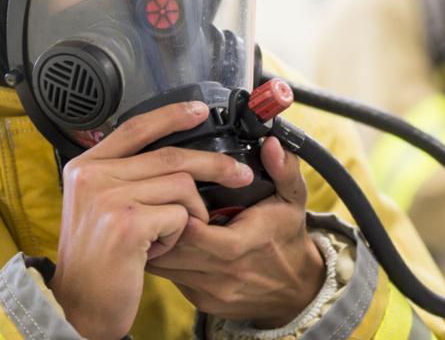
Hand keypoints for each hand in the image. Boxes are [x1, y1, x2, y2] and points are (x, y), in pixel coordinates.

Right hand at [49, 101, 254, 339]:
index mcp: (85, 166)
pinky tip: (157, 250)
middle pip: (170, 155)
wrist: (80, 305)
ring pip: (181, 185)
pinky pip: (179, 215)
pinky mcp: (129, 222)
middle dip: (213, 165)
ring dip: (190, 213)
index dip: (171, 115)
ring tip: (170, 235)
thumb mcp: (99, 206)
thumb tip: (173, 155)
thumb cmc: (98, 259)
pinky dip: (178, 235)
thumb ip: (125, 176)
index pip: (135, 127)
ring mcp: (109, 198)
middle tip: (239, 175)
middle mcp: (93, 176)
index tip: (200, 110)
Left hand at [146, 136, 325, 327]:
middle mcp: (225, 273)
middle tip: (149, 200)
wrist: (295, 289)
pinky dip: (162, 257)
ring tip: (150, 216)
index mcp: (246, 245)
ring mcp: (211, 290)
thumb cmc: (287, 236)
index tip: (170, 195)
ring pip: (166, 267)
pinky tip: (161, 237)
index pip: (197, 234)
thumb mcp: (293, 198)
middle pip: (174, 250)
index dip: (178, 215)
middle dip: (158, 224)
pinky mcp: (201, 301)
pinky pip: (170, 278)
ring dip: (154, 241)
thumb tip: (271, 143)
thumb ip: (283, 168)